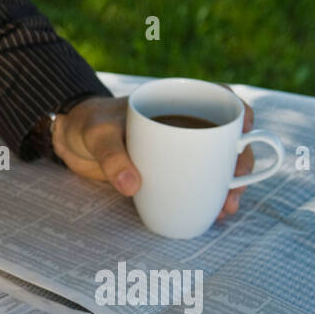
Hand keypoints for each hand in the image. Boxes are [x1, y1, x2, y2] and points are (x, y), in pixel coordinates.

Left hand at [52, 87, 255, 221]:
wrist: (70, 141)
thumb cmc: (87, 124)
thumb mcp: (97, 135)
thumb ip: (113, 157)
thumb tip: (132, 186)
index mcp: (171, 103)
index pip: (215, 98)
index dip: (238, 110)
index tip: (244, 127)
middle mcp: (182, 126)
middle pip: (225, 140)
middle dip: (240, 163)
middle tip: (235, 185)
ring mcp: (178, 151)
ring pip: (216, 166)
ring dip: (229, 186)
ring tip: (226, 208)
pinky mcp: (168, 173)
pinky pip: (196, 183)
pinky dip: (208, 197)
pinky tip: (212, 214)